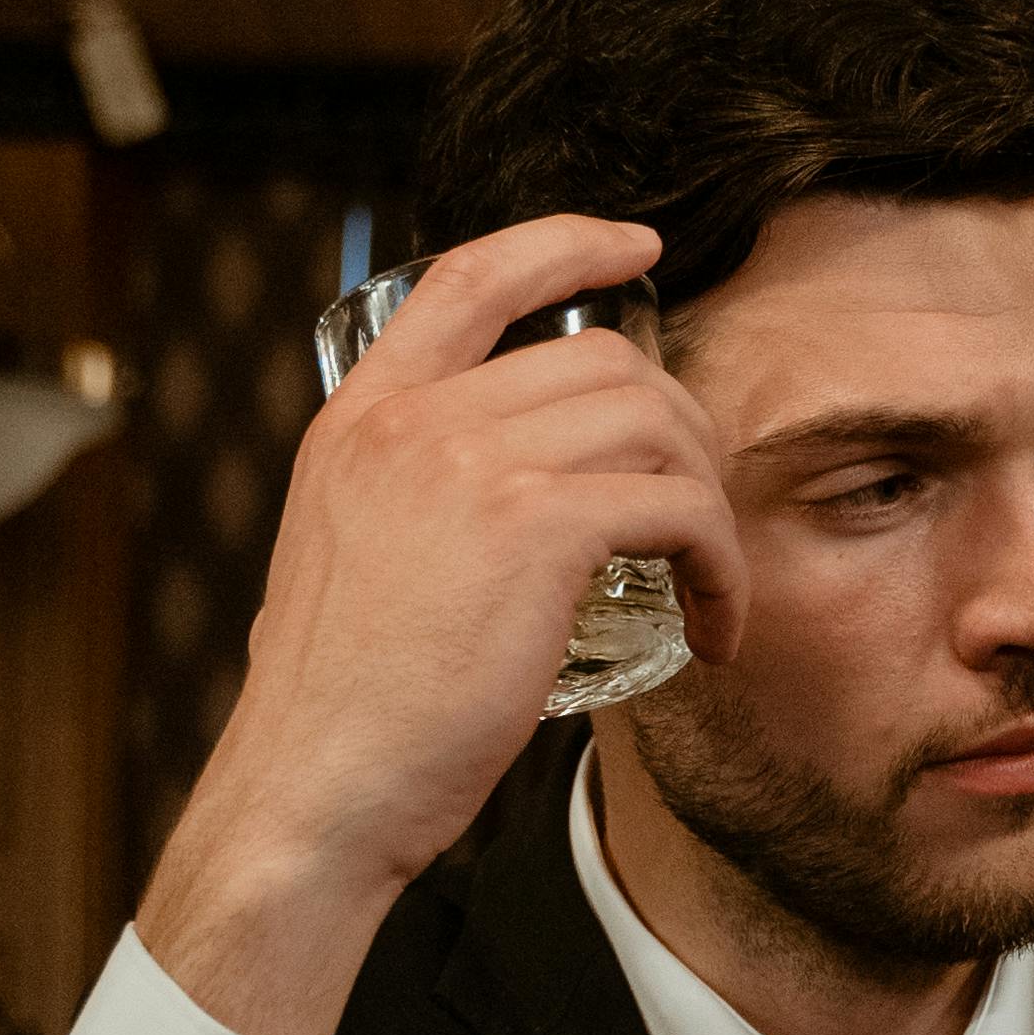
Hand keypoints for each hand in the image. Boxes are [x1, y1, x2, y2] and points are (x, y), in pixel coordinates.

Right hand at [139, 214, 750, 1034]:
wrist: (312, 790)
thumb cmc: (341, 708)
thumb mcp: (348, 556)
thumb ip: (414, 494)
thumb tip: (522, 486)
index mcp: (359, 417)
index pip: (470, 277)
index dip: (563, 244)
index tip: (633, 247)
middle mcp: (412, 421)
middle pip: (602, 362)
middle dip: (680, 427)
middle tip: (697, 513)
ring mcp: (470, 465)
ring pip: (652, 424)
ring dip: (709, 502)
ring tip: (709, 582)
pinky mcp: (534, 530)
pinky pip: (678, 506)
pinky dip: (721, 563)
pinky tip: (714, 624)